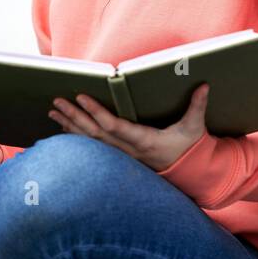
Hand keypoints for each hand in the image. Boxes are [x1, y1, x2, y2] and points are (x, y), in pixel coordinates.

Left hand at [46, 83, 210, 171]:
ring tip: (53, 112)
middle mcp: (128, 149)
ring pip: (89, 141)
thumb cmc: (189, 147)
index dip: (95, 112)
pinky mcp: (119, 156)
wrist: (188, 173)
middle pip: (94, 133)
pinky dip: (75, 136)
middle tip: (56, 102)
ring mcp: (122, 155)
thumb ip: (197, 106)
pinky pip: (92, 147)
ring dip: (69, 126)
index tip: (81, 97)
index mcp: (143, 140)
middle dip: (74, 116)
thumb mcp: (195, 127)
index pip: (113, 126)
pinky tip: (63, 127)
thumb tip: (204, 85)